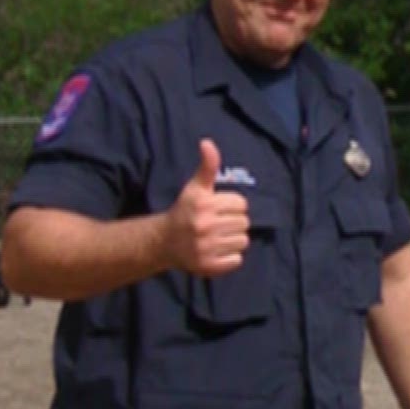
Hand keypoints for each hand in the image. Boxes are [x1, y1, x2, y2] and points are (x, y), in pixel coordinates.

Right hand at [165, 139, 249, 276]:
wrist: (164, 241)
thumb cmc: (185, 211)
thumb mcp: (195, 187)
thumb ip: (207, 166)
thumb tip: (207, 142)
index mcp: (204, 204)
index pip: (241, 204)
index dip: (232, 205)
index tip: (218, 209)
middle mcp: (205, 226)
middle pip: (244, 223)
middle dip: (234, 222)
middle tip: (218, 224)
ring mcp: (206, 248)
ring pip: (243, 242)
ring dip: (233, 240)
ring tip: (218, 237)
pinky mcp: (208, 266)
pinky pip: (237, 260)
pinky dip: (230, 257)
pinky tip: (217, 251)